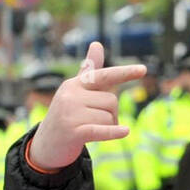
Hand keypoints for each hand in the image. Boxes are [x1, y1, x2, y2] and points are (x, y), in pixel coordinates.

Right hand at [29, 42, 145, 169]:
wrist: (46, 145)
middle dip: (112, 114)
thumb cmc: (67, 116)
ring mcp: (70, 113)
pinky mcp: (73, 131)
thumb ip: (89, 71)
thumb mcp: (76, 92)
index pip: (103, 75)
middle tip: (96, 122)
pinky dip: (114, 132)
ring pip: (109, 117)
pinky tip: (125, 131)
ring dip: (109, 127)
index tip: (143, 69)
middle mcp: (71, 95)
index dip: (124, 73)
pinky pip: (101, 129)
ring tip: (91, 130)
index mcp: (74, 84)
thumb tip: (97, 43)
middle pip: (111, 101)